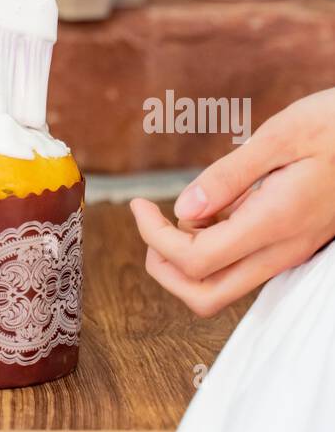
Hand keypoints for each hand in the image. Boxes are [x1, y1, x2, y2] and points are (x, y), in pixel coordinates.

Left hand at [130, 90, 334, 316]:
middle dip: (164, 266)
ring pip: (224, 286)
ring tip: (177, 211)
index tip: (138, 204)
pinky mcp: (292, 244)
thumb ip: (230, 176)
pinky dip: (213, 248)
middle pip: (205, 295)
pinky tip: (213, 207)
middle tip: (149, 221)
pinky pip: (244, 265)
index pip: (196, 260)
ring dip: (186, 261)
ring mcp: (289, 252)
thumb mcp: (281, 136)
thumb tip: (183, 208)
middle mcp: (282, 249)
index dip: (155, 238)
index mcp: (274, 222)